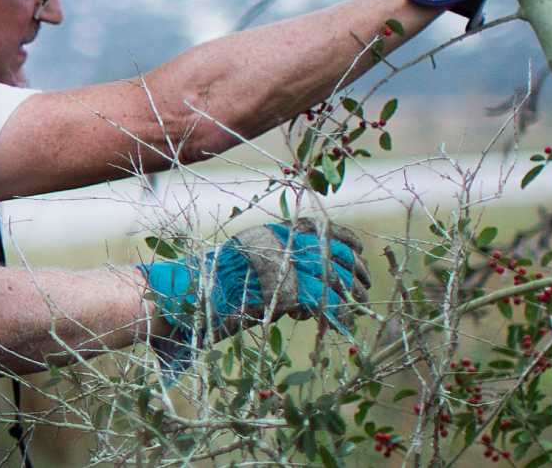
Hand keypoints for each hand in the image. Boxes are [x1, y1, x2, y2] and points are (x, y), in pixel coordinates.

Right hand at [139, 218, 368, 367]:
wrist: (186, 297)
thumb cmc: (210, 287)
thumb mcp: (246, 268)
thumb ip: (275, 270)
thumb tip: (307, 286)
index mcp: (268, 234)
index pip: (315, 227)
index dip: (341, 238)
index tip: (358, 250)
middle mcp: (276, 244)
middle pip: (329, 251)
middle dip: (352, 269)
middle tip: (365, 285)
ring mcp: (280, 265)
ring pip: (329, 276)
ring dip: (348, 293)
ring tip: (358, 309)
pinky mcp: (282, 291)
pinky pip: (319, 301)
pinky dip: (335, 314)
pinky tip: (342, 325)